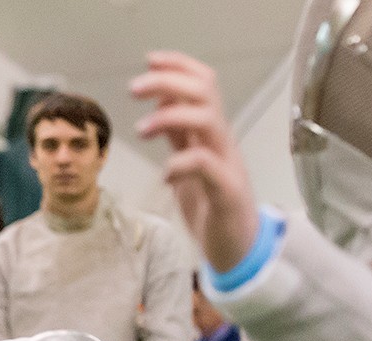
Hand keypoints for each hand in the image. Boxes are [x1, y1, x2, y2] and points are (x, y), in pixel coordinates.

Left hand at [130, 52, 260, 272]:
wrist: (237, 249)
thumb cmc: (211, 206)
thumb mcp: (188, 164)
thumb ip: (178, 135)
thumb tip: (160, 103)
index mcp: (211, 133)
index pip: (203, 83)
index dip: (178, 66)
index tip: (149, 61)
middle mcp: (222, 141)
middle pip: (205, 92)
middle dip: (167, 81)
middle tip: (134, 88)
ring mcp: (227, 164)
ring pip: (208, 120)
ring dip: (170, 117)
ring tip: (142, 131)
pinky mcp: (226, 191)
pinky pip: (205, 164)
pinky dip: (179, 164)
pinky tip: (164, 177)